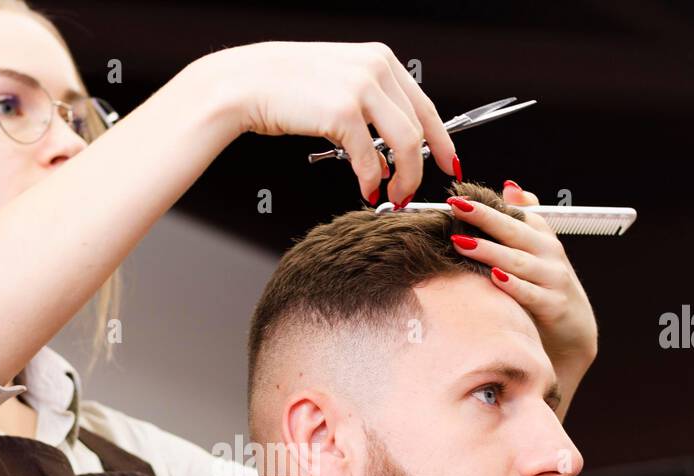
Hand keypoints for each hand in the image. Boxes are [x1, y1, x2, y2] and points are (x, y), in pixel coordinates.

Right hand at [203, 41, 458, 206]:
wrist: (244, 84)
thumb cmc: (283, 89)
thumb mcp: (337, 87)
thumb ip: (368, 109)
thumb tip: (387, 154)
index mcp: (379, 59)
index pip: (425, 104)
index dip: (441, 139)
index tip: (449, 162)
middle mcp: (376, 68)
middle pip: (418, 128)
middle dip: (418, 169)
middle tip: (408, 193)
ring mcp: (362, 87)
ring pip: (405, 144)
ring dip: (403, 178)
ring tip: (393, 197)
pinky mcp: (343, 111)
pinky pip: (371, 157)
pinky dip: (372, 180)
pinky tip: (367, 190)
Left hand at [446, 180, 598, 371]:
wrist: (573, 332)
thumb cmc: (546, 288)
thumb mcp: (538, 251)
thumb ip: (524, 219)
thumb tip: (509, 187)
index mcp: (543, 237)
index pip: (516, 214)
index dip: (488, 205)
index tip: (459, 197)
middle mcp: (550, 253)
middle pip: (514, 231)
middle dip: (484, 217)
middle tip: (456, 207)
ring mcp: (553, 279)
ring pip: (517, 261)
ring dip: (489, 251)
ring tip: (461, 242)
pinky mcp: (553, 305)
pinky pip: (529, 293)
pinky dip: (512, 284)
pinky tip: (493, 277)